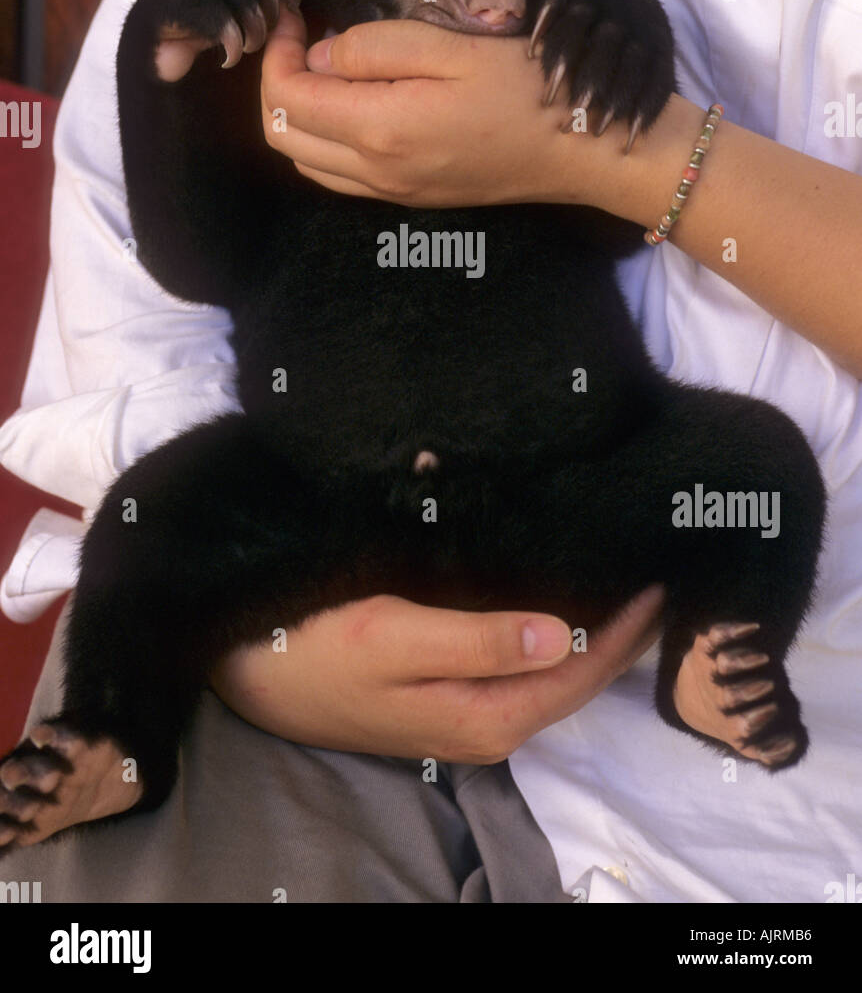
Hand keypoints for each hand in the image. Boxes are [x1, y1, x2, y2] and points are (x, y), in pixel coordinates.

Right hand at [209, 587, 663, 761]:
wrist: (241, 666)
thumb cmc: (312, 646)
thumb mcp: (392, 635)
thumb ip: (478, 639)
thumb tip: (566, 634)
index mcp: (485, 715)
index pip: (582, 673)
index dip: (626, 629)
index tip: (662, 575)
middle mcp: (486, 724)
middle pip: (574, 678)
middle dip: (618, 631)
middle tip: (654, 567)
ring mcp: (464, 711)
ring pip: (548, 671)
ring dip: (588, 630)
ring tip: (620, 574)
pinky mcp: (443, 692)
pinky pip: (518, 664)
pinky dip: (549, 632)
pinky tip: (556, 596)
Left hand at [260, 7, 611, 206]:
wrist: (580, 149)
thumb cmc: (528, 90)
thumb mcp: (453, 48)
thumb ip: (377, 47)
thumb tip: (322, 54)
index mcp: (381, 130)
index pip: (287, 97)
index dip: (276, 51)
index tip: (292, 14)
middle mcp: (376, 171)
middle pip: (283, 135)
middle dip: (276, 81)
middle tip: (298, 36)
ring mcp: (392, 191)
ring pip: (306, 160)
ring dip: (298, 113)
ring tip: (324, 66)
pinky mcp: (410, 196)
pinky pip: (339, 175)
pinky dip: (324, 139)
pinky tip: (353, 102)